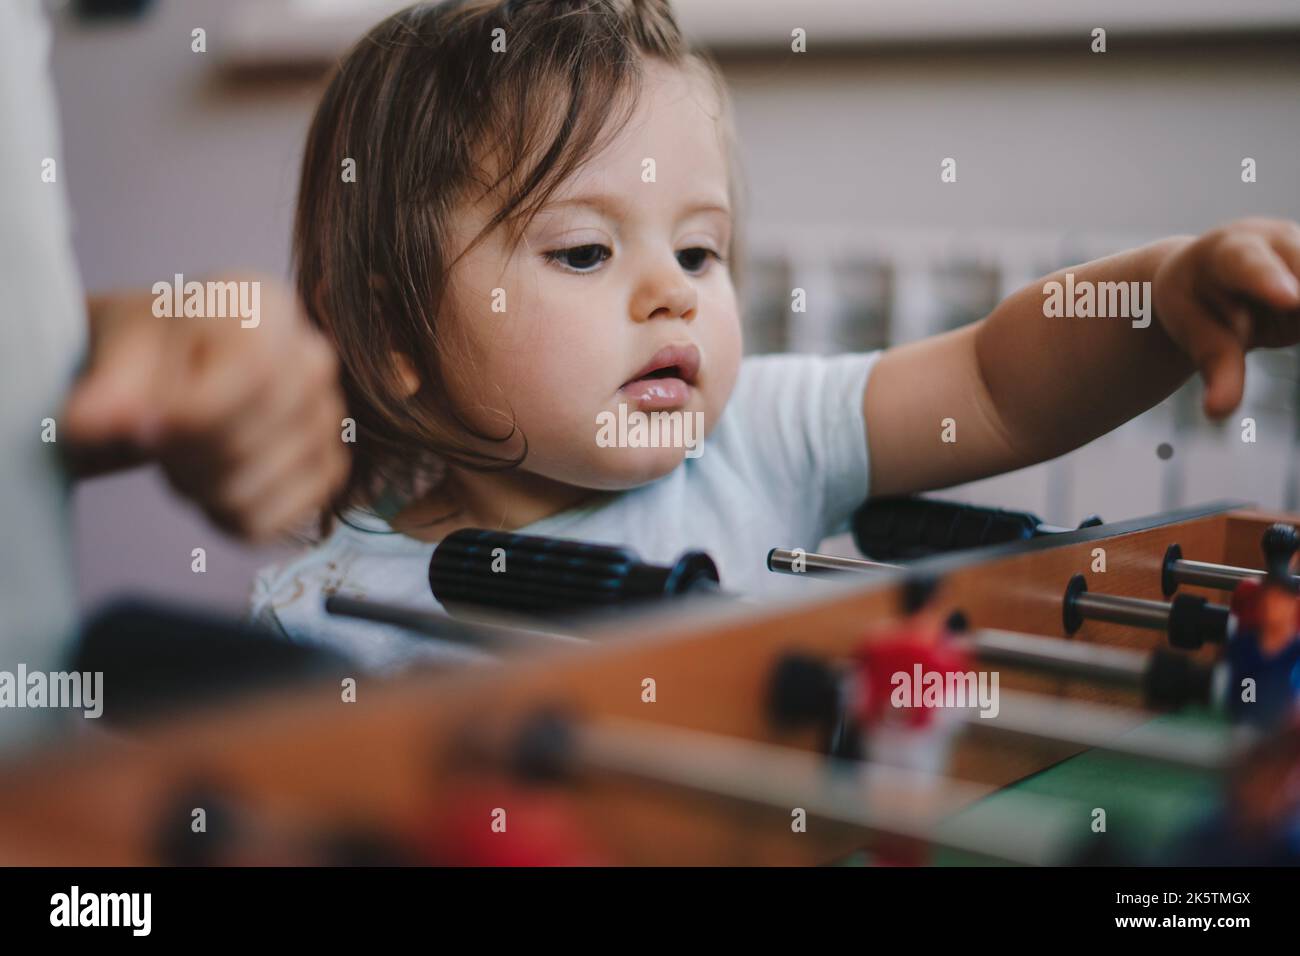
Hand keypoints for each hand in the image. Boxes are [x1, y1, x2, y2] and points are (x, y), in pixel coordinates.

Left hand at [63, 275, 349, 540]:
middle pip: (246, 441)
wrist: (179, 369)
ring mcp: (329, 418)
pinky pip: (270, 522)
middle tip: (150, 442)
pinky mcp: (329, 469)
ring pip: (253, 490)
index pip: (254, 375)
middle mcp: (312, 360)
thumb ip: (107, 387)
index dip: (193, 419)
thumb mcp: (119, 350)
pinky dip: (225, 517)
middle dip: (180, 457)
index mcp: (265, 308)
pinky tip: (210, 483)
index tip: (142, 431)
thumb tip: (91, 424)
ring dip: (197, 488)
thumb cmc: (153, 350)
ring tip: (180, 456)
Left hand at [1153, 217, 1299, 417]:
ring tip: (1290, 325)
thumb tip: (1219, 411)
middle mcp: (1276, 240)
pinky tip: (1297, 329)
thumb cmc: (1199, 305)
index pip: (1246, 263)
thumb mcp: (1196, 332)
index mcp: (1226, 251)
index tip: (1291, 299)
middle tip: (1294, 312)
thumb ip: (1216, 368)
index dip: (1268, 280)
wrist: (1215, 281)